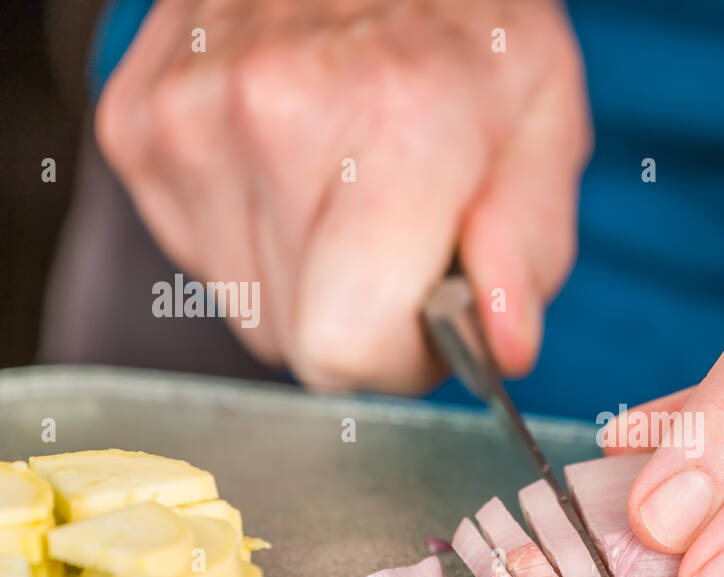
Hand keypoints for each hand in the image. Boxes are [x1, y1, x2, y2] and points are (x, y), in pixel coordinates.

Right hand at [96, 0, 589, 391]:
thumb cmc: (467, 28)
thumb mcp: (544, 121)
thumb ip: (527, 246)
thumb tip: (503, 348)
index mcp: (396, 124)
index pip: (349, 349)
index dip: (402, 354)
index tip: (429, 306)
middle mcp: (272, 114)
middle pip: (297, 342)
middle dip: (361, 316)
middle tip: (396, 234)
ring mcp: (188, 116)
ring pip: (249, 306)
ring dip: (306, 276)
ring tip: (346, 185)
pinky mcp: (136, 124)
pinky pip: (202, 258)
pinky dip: (255, 233)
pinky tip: (292, 165)